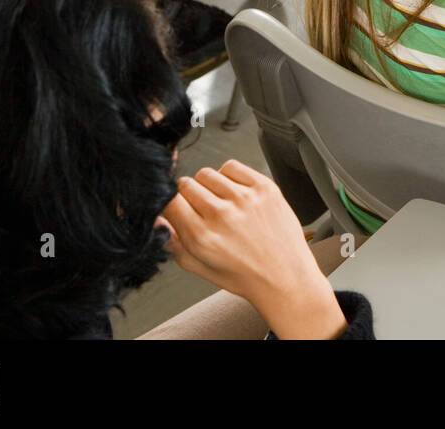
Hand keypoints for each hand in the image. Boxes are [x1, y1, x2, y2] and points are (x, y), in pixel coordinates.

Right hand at [158, 159, 346, 339]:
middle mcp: (222, 215)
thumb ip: (174, 244)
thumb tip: (158, 220)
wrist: (285, 277)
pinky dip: (228, 176)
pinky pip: (232, 166)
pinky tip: (234, 193)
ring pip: (207, 173)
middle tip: (201, 209)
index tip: (176, 207)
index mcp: (203, 237)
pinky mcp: (264, 187)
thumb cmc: (246, 276)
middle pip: (186, 184)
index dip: (170, 203)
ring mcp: (245, 198)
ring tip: (220, 203)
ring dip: (208, 186)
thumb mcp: (202, 268)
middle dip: (188, 196)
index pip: (169, 201)